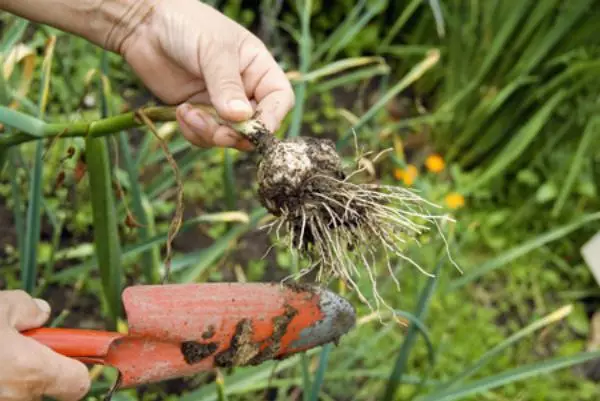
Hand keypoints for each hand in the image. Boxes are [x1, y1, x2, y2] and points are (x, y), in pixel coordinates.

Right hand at [0, 290, 89, 400]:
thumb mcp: (0, 307)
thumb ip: (27, 309)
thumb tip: (41, 313)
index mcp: (32, 370)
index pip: (79, 382)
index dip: (77, 366)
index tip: (67, 351)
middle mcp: (18, 397)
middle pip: (46, 387)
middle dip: (38, 369)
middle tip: (18, 346)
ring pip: (19, 393)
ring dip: (13, 376)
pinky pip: (3, 393)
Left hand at [118, 0, 294, 150]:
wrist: (144, 25)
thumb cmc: (187, 25)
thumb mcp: (213, 50)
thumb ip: (227, 85)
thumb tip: (241, 117)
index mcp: (258, 68)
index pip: (279, 100)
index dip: (272, 118)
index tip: (254, 130)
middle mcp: (244, 89)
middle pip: (254, 125)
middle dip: (236, 134)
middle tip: (218, 134)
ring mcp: (220, 103)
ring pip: (229, 136)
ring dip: (210, 134)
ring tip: (188, 113)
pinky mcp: (198, 113)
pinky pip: (204, 136)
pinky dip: (193, 132)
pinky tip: (180, 112)